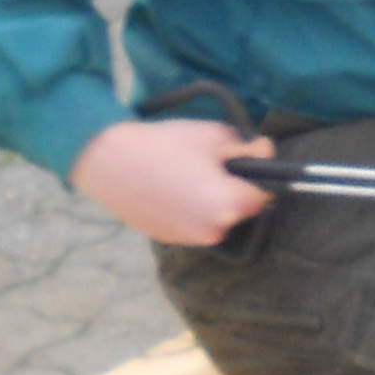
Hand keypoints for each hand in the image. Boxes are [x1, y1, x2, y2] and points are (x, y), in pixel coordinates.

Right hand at [71, 119, 272, 246]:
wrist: (108, 162)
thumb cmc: (165, 145)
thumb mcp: (215, 135)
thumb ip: (249, 146)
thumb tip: (265, 151)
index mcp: (230, 206)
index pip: (266, 193)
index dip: (260, 171)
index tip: (247, 154)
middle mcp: (214, 232)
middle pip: (241, 207)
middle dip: (235, 186)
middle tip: (212, 161)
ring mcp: (189, 239)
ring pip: (216, 216)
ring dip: (213, 198)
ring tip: (188, 172)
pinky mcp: (168, 238)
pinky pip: (193, 222)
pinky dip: (191, 207)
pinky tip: (171, 186)